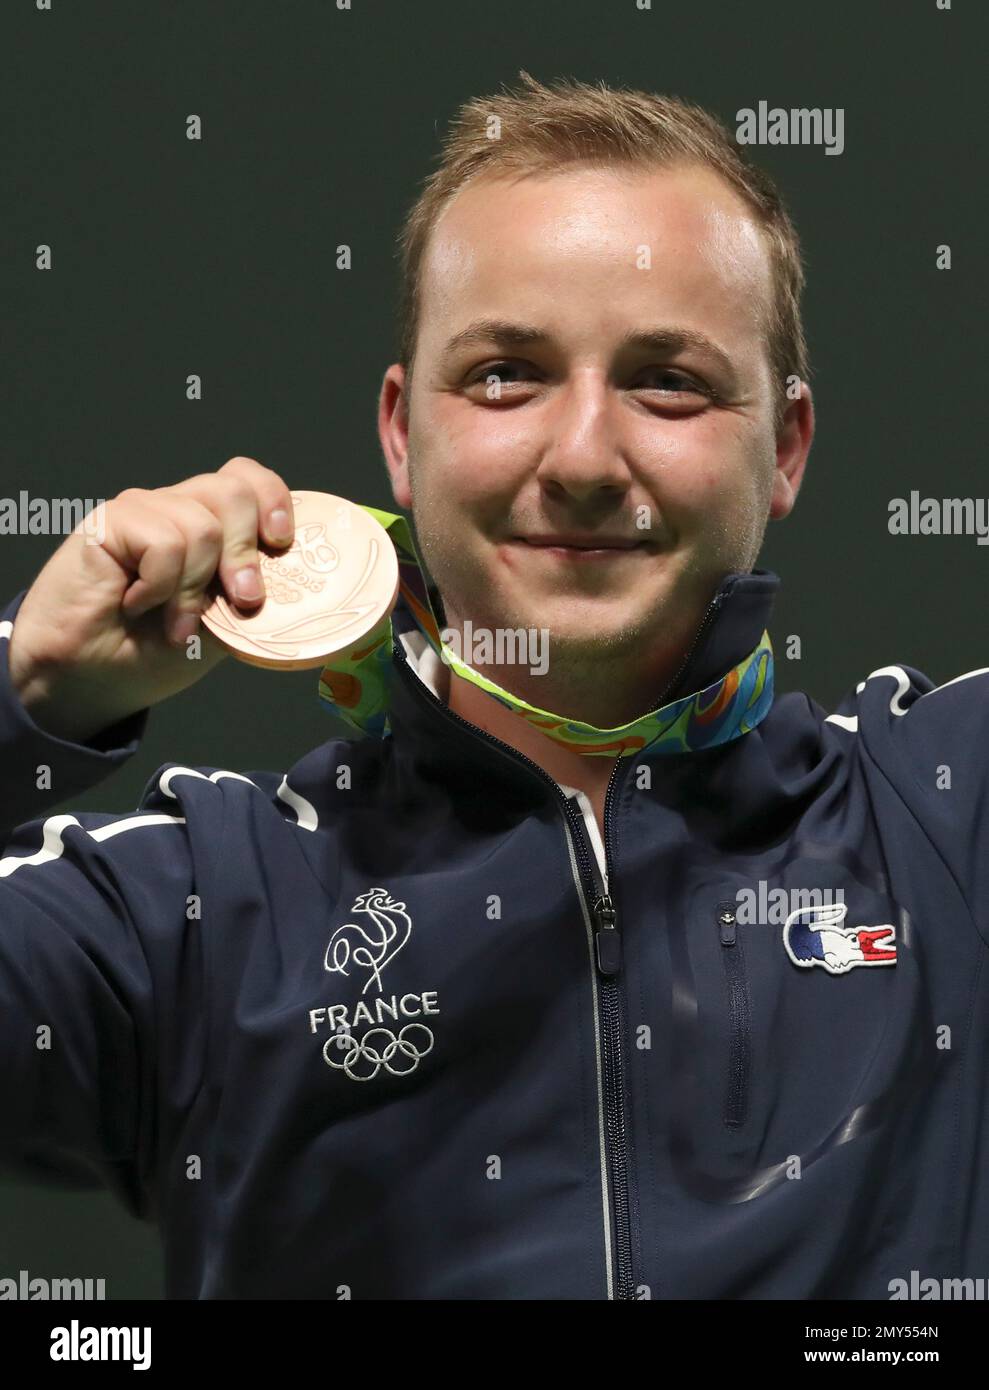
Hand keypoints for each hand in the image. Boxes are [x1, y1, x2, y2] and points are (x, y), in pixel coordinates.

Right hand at [7, 457, 296, 741]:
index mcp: (211, 527)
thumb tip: (293, 580)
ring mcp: (145, 510)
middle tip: (242, 601)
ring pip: (203, 524)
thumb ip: (252, 597)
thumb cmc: (151, 651)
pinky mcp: (111, 521)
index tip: (282, 544)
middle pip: (235, 489)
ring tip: (175, 623)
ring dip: (195, 587)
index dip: (275, 501)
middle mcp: (179, 508)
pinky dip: (161, 586)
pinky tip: (136, 604)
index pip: (249, 481)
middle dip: (247, 552)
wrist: (89, 677)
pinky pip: (165, 542)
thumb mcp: (221, 628)